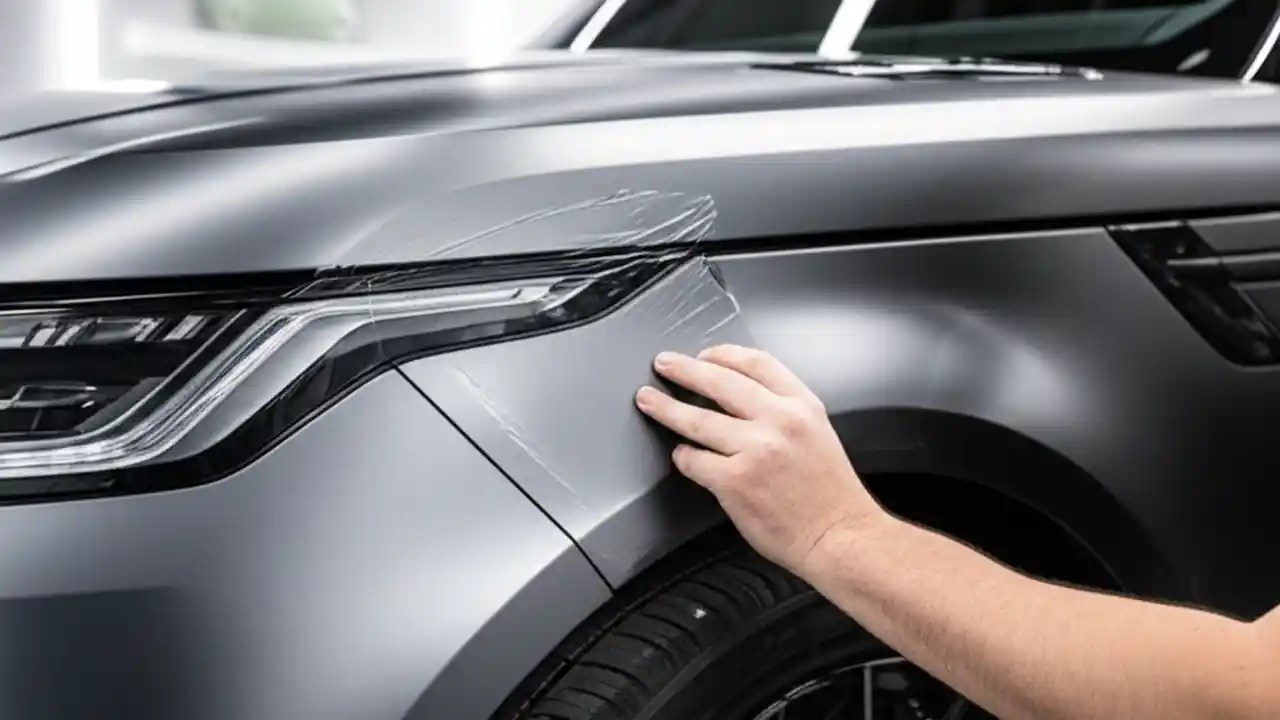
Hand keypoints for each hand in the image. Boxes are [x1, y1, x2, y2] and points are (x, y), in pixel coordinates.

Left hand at [635, 345, 886, 578]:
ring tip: (648, 399)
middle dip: (684, 369)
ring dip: (666, 407)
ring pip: (696, 418)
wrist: (839, 537)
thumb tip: (737, 399)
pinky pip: (694, 460)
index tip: (704, 355)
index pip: (756, 363)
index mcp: (802, 406)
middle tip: (664, 363)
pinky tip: (682, 455)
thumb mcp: (817, 434)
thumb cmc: (830, 495)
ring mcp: (755, 450)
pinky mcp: (735, 481)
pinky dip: (683, 457)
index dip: (723, 354)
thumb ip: (783, 412)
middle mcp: (779, 421)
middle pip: (719, 380)